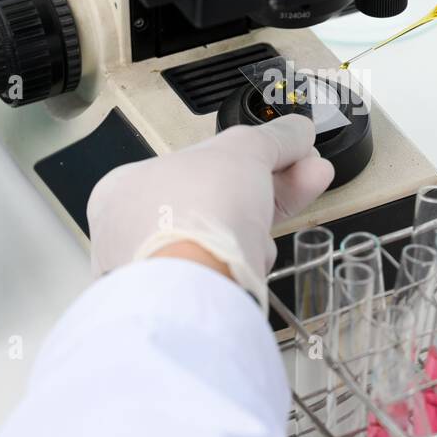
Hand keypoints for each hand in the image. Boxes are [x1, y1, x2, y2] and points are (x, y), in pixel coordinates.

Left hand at [87, 115, 335, 307]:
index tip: (285, 153)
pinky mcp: (182, 306)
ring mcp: (156, 273)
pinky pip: (225, 275)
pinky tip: (258, 255)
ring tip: (299, 201)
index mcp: (128, 187)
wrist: (197, 292)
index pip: (196, 165)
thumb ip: (273, 138)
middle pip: (215, 202)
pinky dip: (247, 262)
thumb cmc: (197, 215)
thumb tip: (297, 130)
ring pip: (221, 241)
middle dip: (268, 186)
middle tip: (308, 173)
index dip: (247, 157)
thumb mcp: (244, 150)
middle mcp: (133, 233)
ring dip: (261, 223)